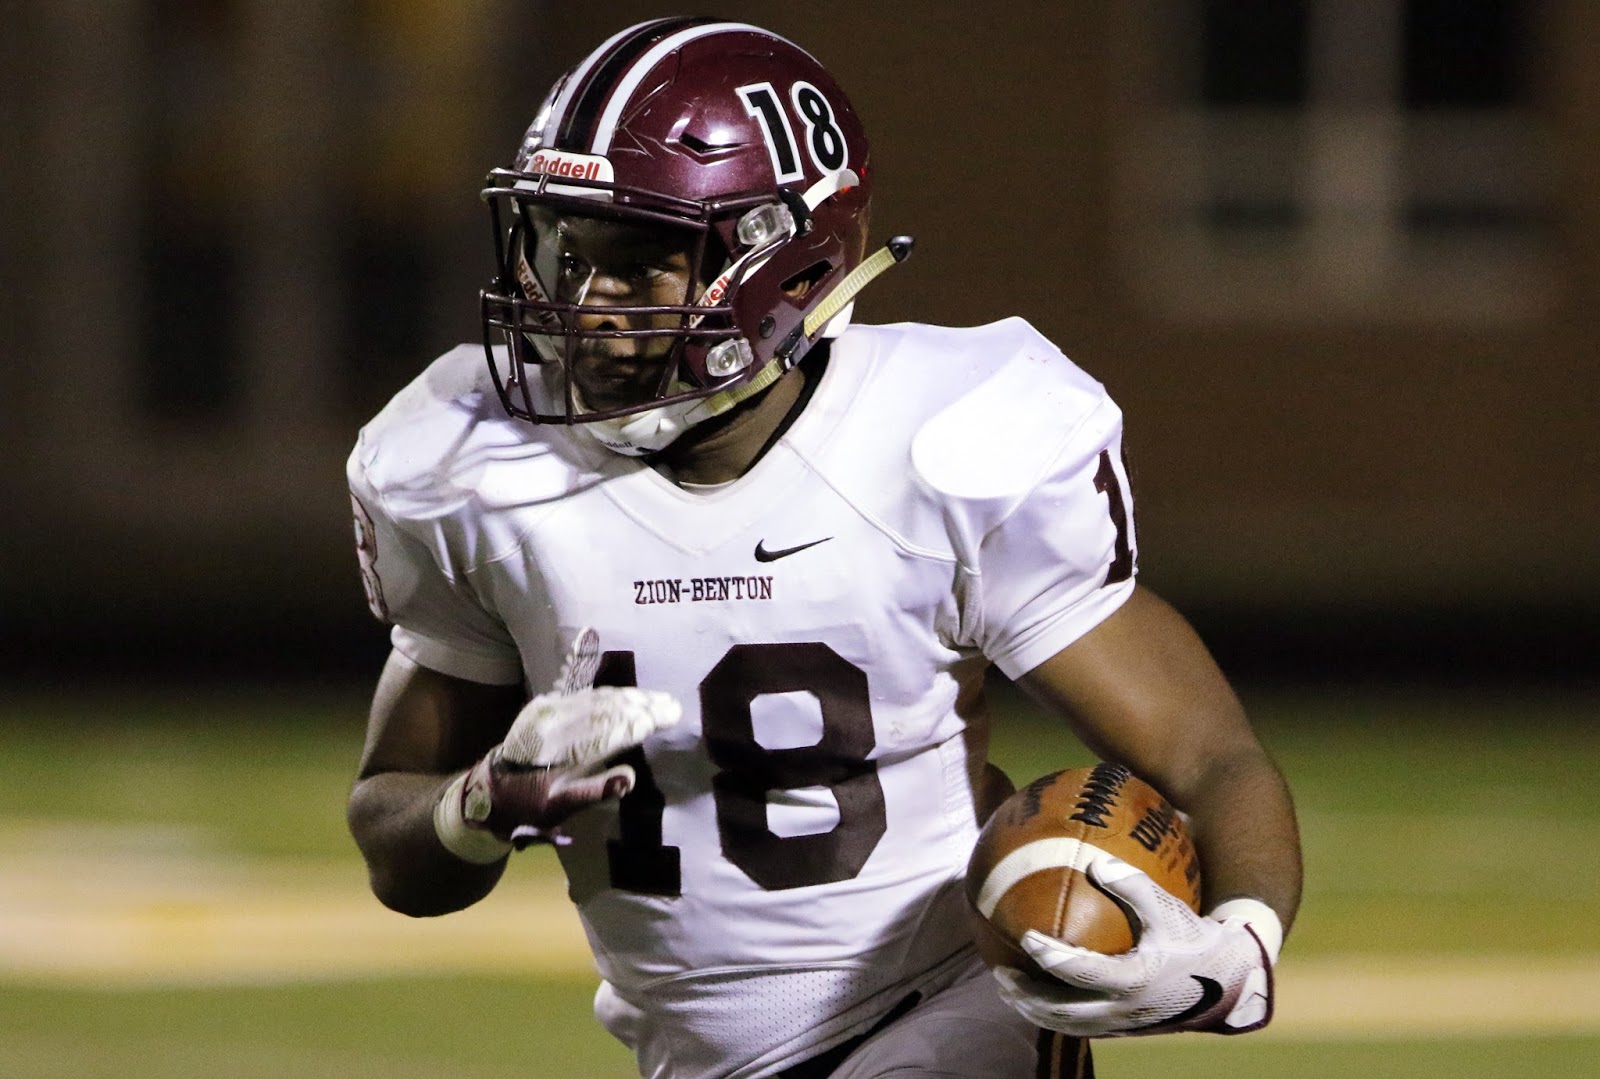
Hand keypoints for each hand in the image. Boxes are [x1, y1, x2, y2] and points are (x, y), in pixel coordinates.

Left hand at [434, 629, 680, 860]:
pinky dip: (609, 694)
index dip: (645, 720)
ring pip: (598, 697)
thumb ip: (595, 791)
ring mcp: (550, 710)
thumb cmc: (529, 805)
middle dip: (644, 704)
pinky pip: (583, 694)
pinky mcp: (545, 705)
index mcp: (565, 749)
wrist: (490, 791)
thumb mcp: (560, 809)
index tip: (671, 715)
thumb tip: (630, 778)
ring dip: (630, 696)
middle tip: (672, 703)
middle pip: (609, 707)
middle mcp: (558, 723)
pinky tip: (625, 695)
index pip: (614, 728)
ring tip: (656, 698)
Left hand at [992, 854, 1278, 1036]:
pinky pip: (1080, 1027)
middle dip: (1026, 996)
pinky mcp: (1124, 1030)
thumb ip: (1134, 885)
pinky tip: (1038, 995)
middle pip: (1061, 1011)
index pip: (1080, 972)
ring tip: (1009, 987)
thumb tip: (1095, 862)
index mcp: (1132, 980)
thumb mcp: (1169, 910)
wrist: (1228, 983)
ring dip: (1034, 1010)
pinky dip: (1053, 1014)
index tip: (1027, 936)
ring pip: (1066, 1025)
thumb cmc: (1195, 940)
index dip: (1050, 956)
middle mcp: (1123, 1009)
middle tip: (1001, 972)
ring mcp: (1122, 1025)